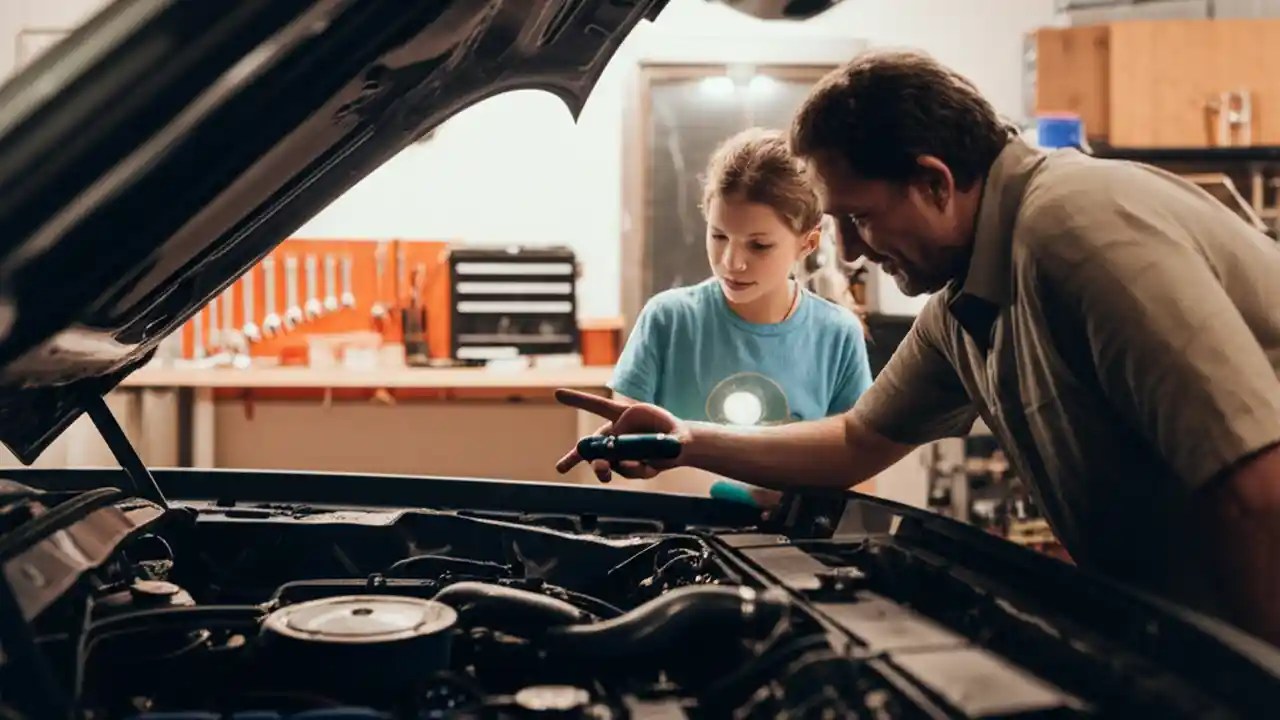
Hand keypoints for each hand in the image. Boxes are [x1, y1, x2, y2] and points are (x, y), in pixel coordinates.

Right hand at [554, 388, 689, 482]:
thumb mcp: (659, 426)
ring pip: (604, 462)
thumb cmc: (668, 429)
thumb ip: (636, 437)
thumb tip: (619, 456)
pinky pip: (627, 470)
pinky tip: (649, 467)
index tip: (557, 393)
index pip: (598, 406)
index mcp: (623, 415)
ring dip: (602, 469)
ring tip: (605, 474)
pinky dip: (636, 470)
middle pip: (589, 446)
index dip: (578, 400)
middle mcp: (617, 434)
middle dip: (573, 457)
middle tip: (561, 467)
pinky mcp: (629, 467)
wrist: (681, 448)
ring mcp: (621, 452)